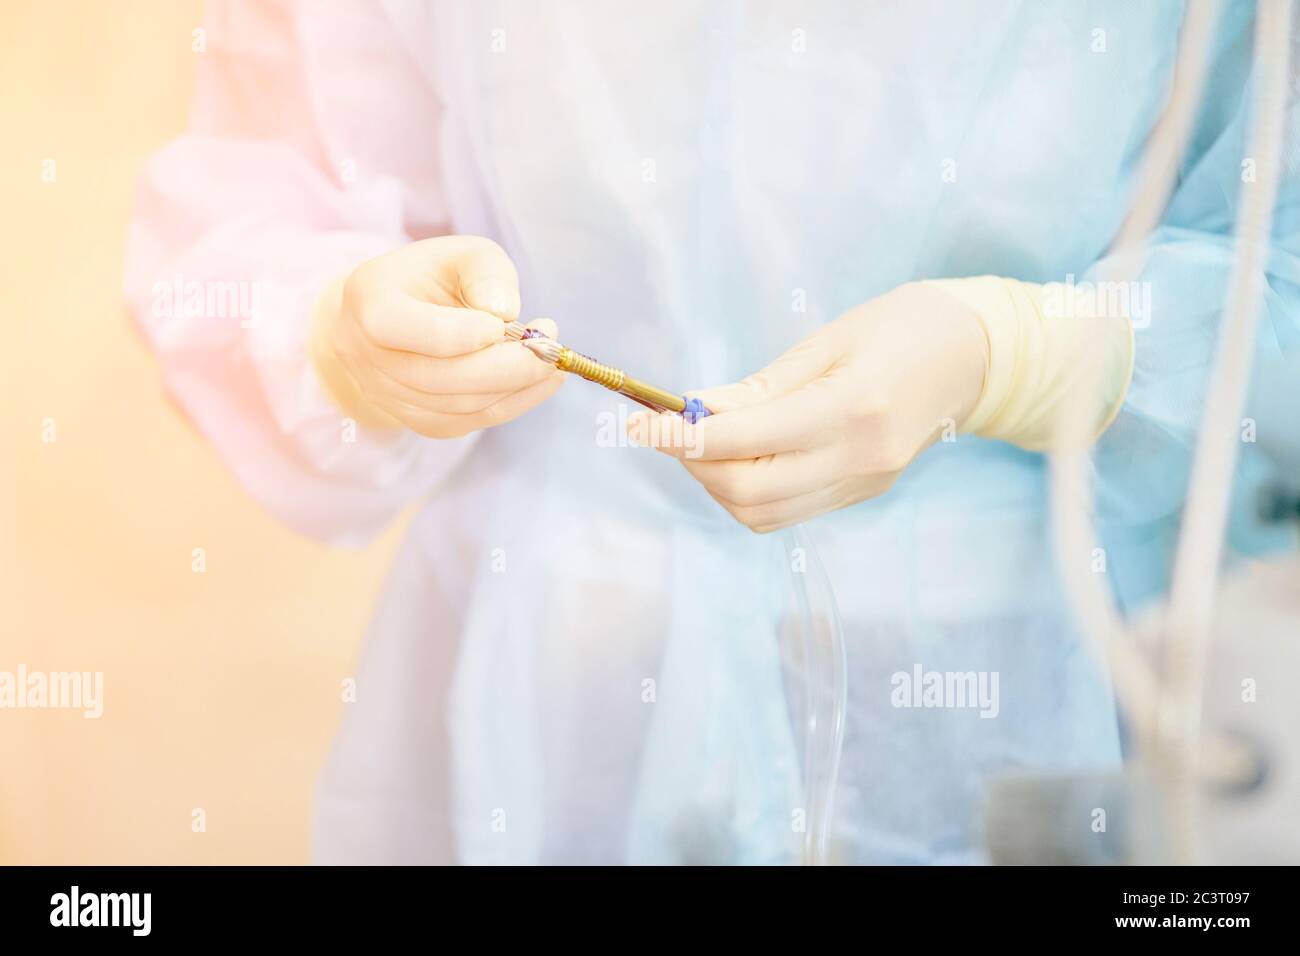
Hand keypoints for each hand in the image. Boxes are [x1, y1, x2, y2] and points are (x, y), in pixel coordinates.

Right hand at [310, 236, 562, 437]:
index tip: (503, 323)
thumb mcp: (464, 253)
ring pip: (458, 406)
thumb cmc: (436, 277)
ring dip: (515, 387)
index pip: (397, 326)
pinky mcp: (416, 420)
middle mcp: (366, 355)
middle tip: (550, 347)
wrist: (402, 316)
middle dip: (506, 367)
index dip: (455, 333)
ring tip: (551, 359)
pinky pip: (468, 423)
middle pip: (438, 377)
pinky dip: (512, 405)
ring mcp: (387, 395)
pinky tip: (540, 382)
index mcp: (369, 301)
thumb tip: (505, 311)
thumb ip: (487, 272)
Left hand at [629, 282, 988, 531]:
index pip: (745, 443)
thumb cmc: (899, 326)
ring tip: (704, 441)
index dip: (682, 439)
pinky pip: (788, 511)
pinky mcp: (864, 493)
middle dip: (694, 466)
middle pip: (749, 494)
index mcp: (852, 410)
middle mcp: (860, 459)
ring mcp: (865, 483)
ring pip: (764, 514)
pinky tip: (741, 455)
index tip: (641, 425)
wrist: (974, 353)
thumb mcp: (827, 340)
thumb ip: (759, 386)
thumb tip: (694, 411)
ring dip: (718, 484)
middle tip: (671, 431)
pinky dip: (748, 492)